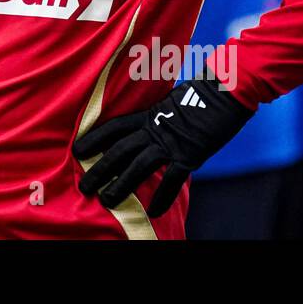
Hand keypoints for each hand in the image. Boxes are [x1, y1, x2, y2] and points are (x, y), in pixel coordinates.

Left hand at [73, 75, 253, 217]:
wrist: (226, 90)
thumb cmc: (201, 93)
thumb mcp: (171, 100)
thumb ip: (158, 115)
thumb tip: (150, 126)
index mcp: (148, 114)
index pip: (113, 127)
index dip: (93, 139)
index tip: (77, 150)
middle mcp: (153, 128)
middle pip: (118, 151)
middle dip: (98, 170)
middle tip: (83, 187)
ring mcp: (170, 142)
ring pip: (137, 167)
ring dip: (120, 185)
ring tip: (106, 201)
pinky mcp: (189, 155)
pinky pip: (171, 180)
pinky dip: (161, 197)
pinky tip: (154, 213)